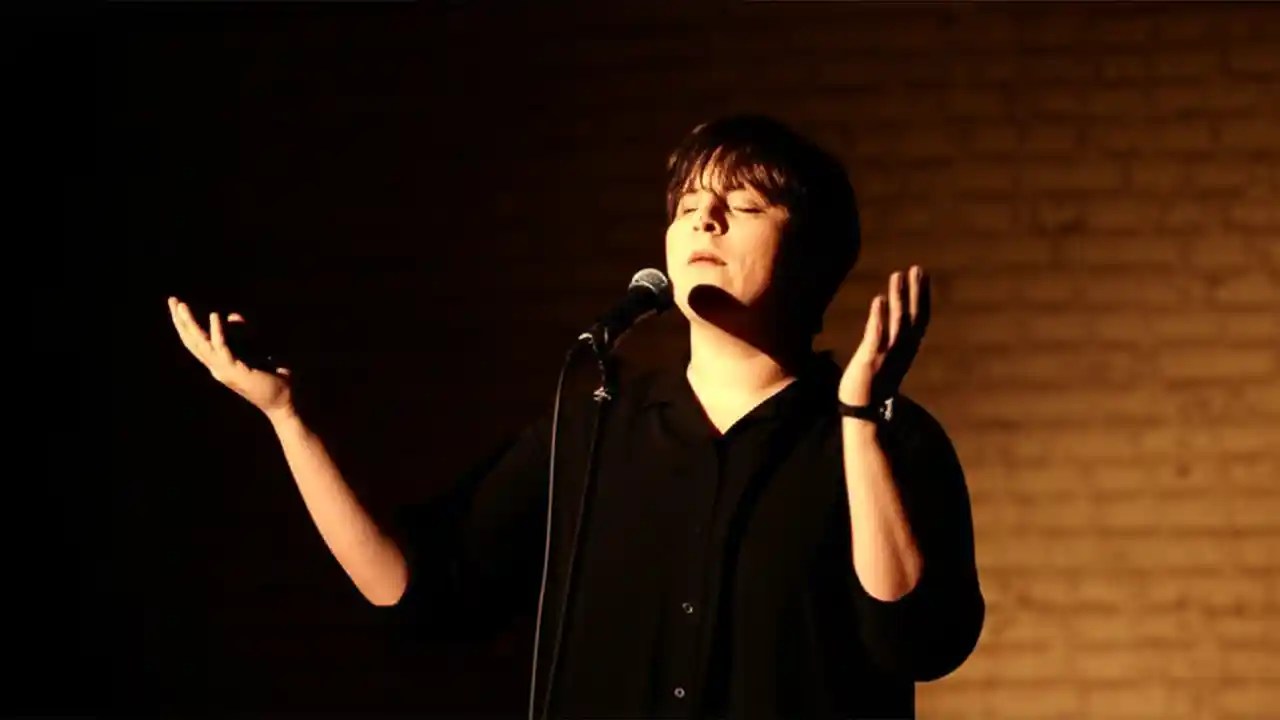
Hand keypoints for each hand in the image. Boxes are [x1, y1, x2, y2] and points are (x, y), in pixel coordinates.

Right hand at [167, 296, 294, 416]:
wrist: (284, 401)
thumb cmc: (272, 377)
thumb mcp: (255, 349)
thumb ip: (243, 334)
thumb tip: (232, 315)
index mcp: (219, 363)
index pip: (196, 342)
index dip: (185, 324)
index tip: (176, 304)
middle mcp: (217, 367)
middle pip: (193, 342)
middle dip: (181, 320)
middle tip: (171, 300)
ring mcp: (224, 370)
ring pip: (201, 344)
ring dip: (191, 324)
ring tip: (182, 305)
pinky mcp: (237, 371)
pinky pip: (223, 348)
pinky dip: (218, 331)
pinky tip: (214, 315)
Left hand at [838, 266, 929, 406]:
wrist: (862, 414)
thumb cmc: (871, 387)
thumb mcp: (884, 360)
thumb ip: (887, 341)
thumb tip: (887, 322)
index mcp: (905, 349)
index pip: (918, 318)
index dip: (921, 296)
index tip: (922, 274)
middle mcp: (901, 351)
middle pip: (912, 317)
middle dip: (915, 292)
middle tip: (917, 268)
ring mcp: (886, 356)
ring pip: (897, 322)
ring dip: (899, 298)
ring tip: (897, 275)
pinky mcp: (870, 361)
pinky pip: (877, 336)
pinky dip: (879, 318)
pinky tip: (879, 300)